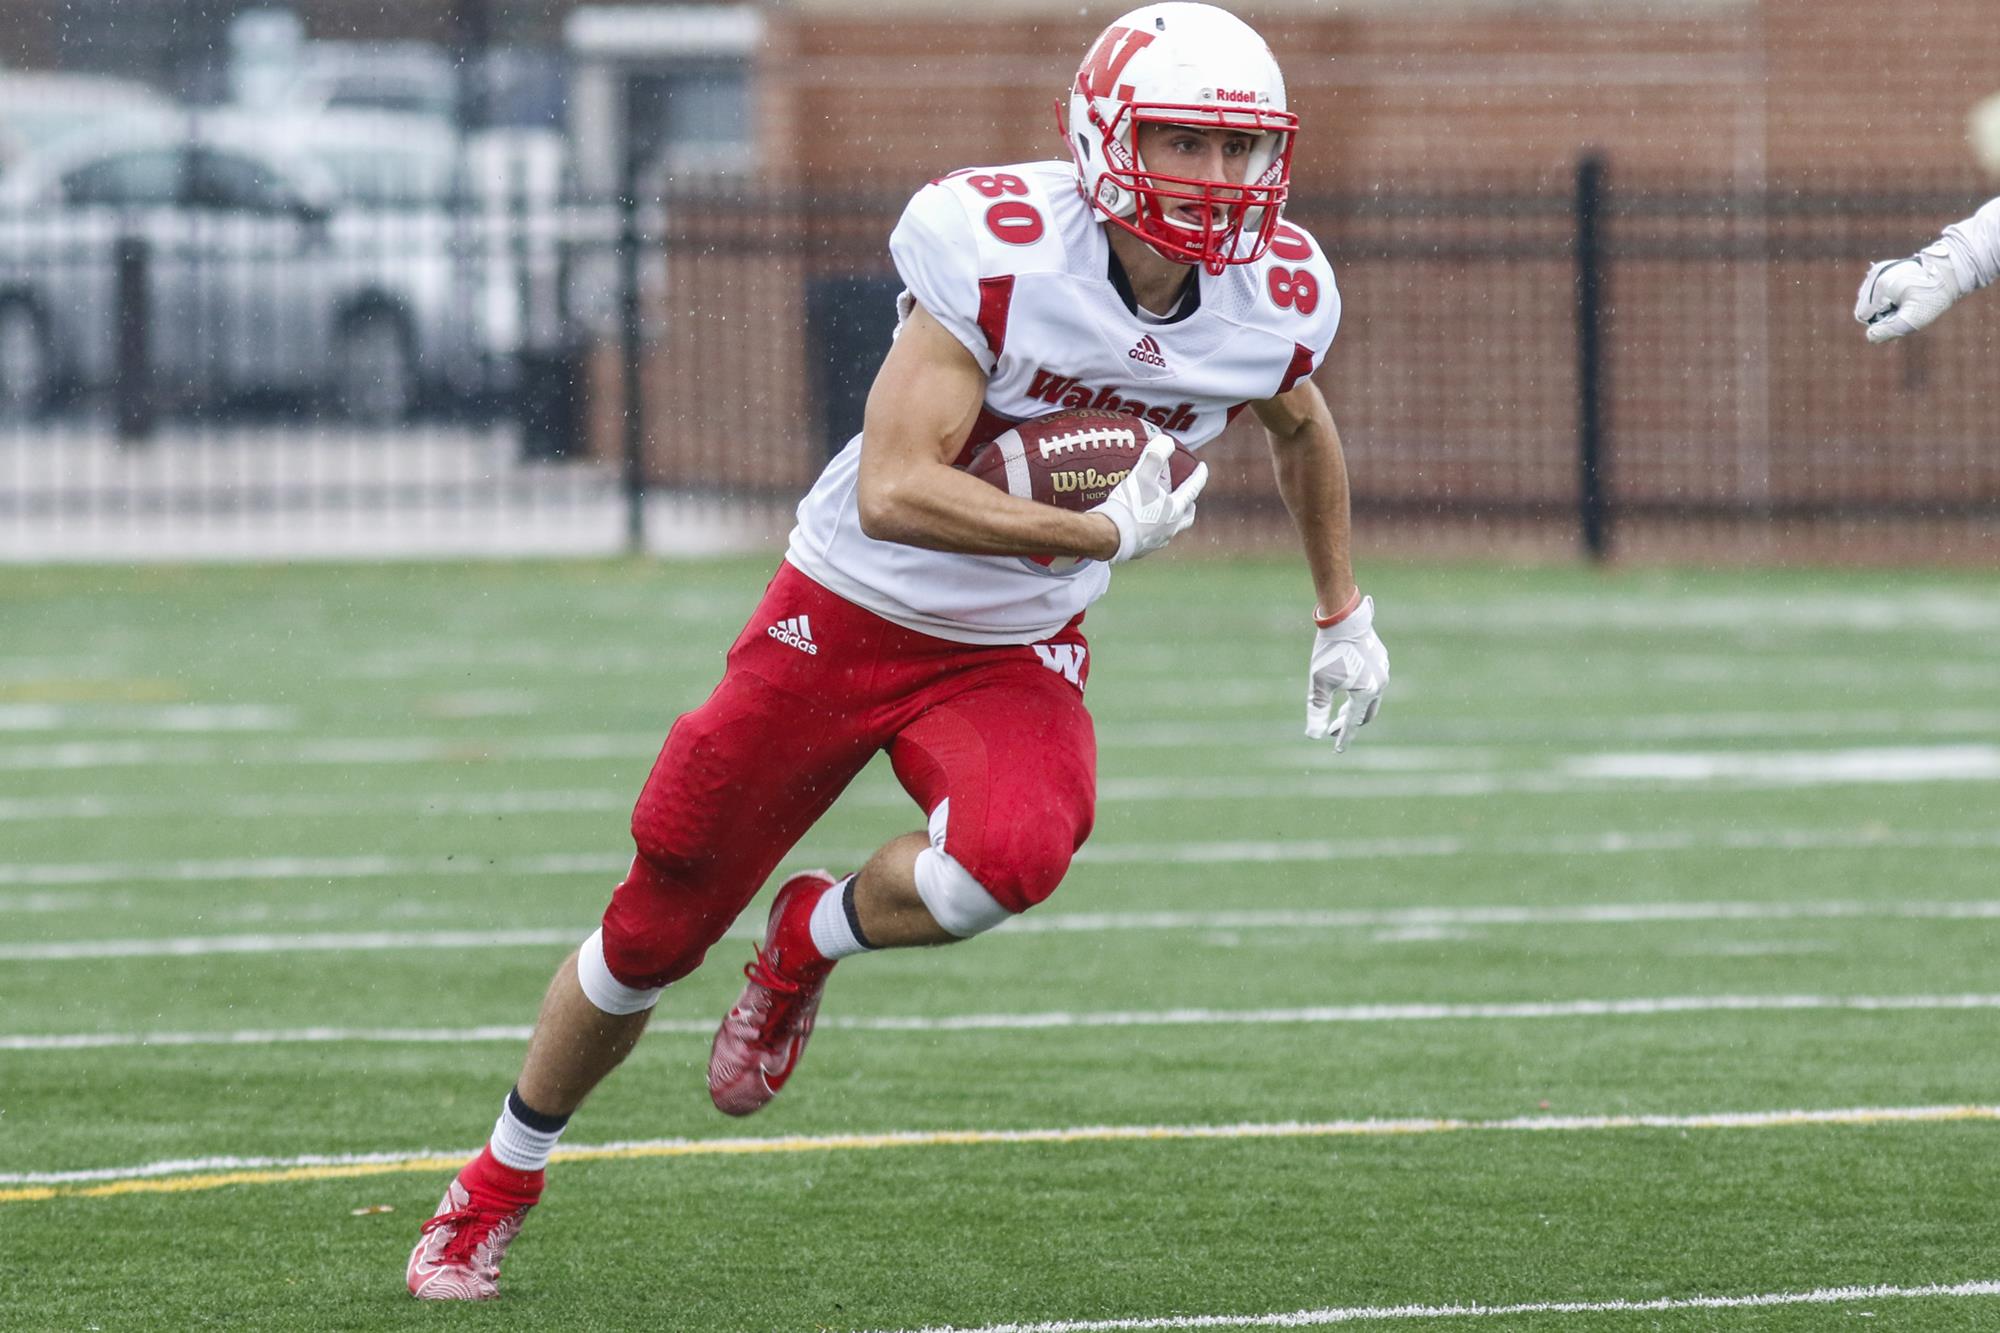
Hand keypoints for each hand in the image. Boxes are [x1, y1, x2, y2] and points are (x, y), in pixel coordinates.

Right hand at [1090, 434, 1207, 562]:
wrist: (1109, 537)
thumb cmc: (1129, 506)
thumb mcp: (1142, 476)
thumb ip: (1155, 456)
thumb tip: (1166, 441)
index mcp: (1174, 510)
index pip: (1192, 489)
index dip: (1199, 476)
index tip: (1203, 467)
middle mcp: (1171, 528)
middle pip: (1188, 516)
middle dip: (1189, 505)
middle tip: (1187, 497)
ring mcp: (1158, 541)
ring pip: (1171, 529)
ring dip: (1171, 519)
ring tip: (1163, 511)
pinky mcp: (1143, 550)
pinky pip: (1153, 538)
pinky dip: (1153, 529)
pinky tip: (1143, 525)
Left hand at [1305, 594, 1387, 751]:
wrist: (1344, 618)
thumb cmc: (1329, 651)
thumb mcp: (1319, 683)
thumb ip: (1317, 710)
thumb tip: (1313, 736)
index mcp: (1366, 693)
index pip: (1353, 723)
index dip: (1343, 737)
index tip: (1337, 750)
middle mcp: (1380, 684)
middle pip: (1366, 713)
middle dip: (1350, 722)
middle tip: (1333, 725)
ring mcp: (1384, 670)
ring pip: (1371, 697)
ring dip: (1356, 706)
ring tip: (1340, 708)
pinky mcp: (1382, 659)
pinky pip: (1374, 680)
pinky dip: (1361, 689)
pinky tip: (1349, 684)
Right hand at [1855, 244, 1962, 342]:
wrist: (1947, 273)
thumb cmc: (1932, 296)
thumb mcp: (1913, 318)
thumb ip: (1890, 330)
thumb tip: (1870, 336)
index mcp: (1880, 286)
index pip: (1863, 315)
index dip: (1881, 320)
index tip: (1901, 312)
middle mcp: (1874, 275)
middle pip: (1864, 307)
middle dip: (1881, 312)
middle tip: (1904, 307)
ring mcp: (1877, 270)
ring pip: (1867, 300)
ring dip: (1882, 305)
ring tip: (1905, 298)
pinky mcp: (1881, 269)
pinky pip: (1872, 292)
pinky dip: (1884, 297)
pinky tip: (1901, 293)